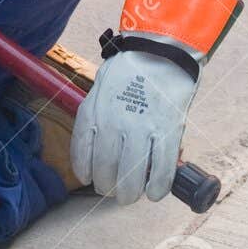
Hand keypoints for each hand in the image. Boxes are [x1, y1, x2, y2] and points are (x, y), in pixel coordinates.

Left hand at [71, 49, 198, 202]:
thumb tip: (96, 147)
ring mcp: (140, 129)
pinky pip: (161, 171)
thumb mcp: (101, 89)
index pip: (81, 152)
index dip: (84, 172)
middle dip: (107, 187)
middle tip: (111, 191)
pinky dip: (157, 187)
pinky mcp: (167, 132)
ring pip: (131, 177)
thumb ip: (96, 116)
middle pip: (105, 170)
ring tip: (130, 196)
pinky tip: (154, 192)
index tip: (89, 179)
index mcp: (93, 111)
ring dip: (130, 193)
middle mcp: (113, 123)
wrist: (159, 52)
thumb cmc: (128, 71)